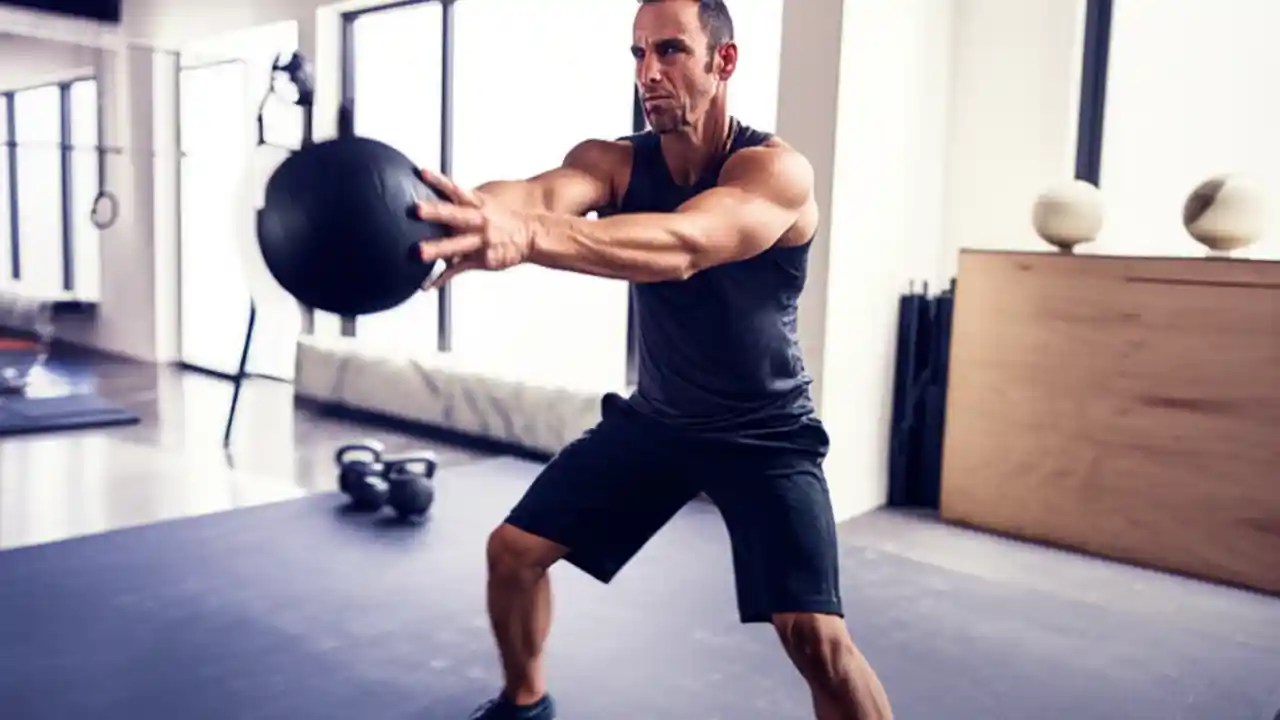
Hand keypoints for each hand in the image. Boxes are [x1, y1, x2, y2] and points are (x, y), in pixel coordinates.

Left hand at [415, 169, 535, 290]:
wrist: (534, 232)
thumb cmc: (508, 215)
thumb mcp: (487, 200)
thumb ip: (464, 199)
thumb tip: (441, 193)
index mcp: (478, 203)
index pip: (455, 189)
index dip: (439, 181)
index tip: (422, 173)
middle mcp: (478, 221)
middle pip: (454, 214)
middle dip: (435, 212)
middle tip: (416, 209)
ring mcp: (479, 241)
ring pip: (456, 245)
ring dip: (438, 249)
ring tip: (419, 253)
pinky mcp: (482, 259)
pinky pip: (459, 269)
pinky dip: (443, 278)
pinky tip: (428, 285)